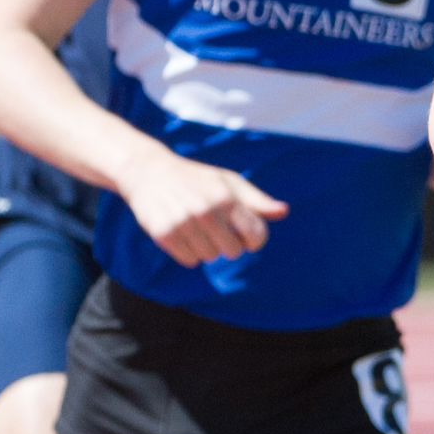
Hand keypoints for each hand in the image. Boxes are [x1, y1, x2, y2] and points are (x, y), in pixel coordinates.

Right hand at [117, 148, 286, 267]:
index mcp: (226, 197)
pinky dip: (189, 253)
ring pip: (210, 257)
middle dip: (229, 244)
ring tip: (197, 228)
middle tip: (217, 229)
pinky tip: (183, 234)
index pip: (255, 235)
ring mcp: (183, 222)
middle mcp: (206, 210)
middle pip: (233, 251)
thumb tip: (284, 212)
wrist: (150, 172)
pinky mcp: (164, 233)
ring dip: (207, 248)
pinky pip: (189, 260)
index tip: (247, 237)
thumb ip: (257, 201)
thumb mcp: (230, 182)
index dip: (255, 240)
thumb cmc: (198, 180)